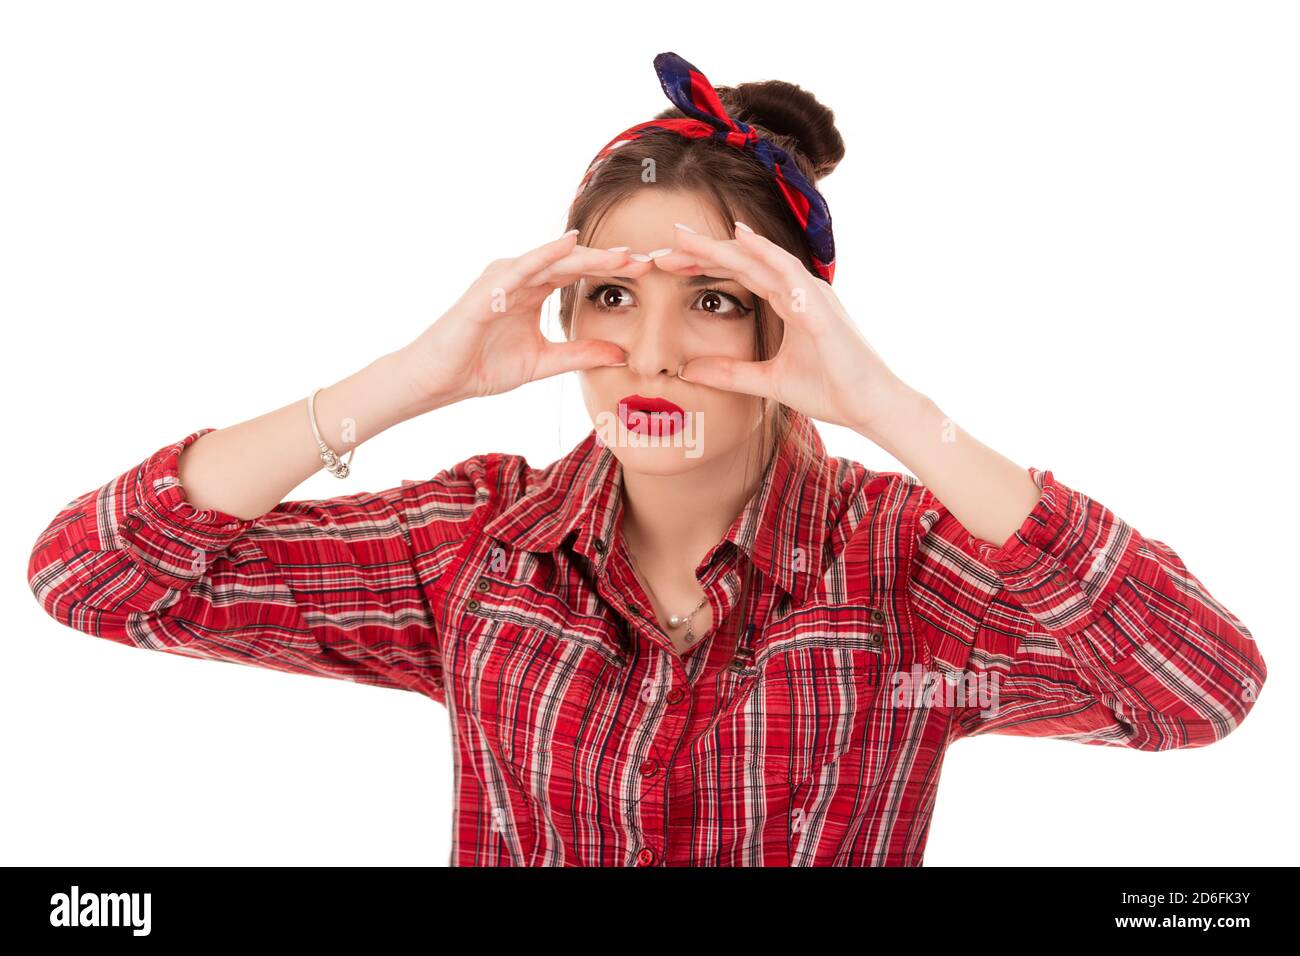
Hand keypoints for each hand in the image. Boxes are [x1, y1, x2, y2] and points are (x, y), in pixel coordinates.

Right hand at [398, 231, 651, 406]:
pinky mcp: (486, 290)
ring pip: (551, 260)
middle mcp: (520, 276)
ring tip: (623, 253)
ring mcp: (502, 278)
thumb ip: (579, 354)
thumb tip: (621, 355)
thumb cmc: (482, 366)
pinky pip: (520, 268)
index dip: (614, 270)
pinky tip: (568, 245)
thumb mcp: (543, 362)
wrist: (439, 380)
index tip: (650, 271)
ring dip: (588, 254)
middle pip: (572, 260)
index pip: (580, 272)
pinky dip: (544, 255)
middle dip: (610, 258)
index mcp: (534, 289)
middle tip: (650, 257)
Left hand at [652, 223, 915, 436]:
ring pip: (760, 259)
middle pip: (744, 261)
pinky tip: (739, 238)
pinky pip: (789, 272)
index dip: (703, 266)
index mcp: (788, 302)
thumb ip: (729, 374)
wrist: (870, 406)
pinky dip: (764, 252)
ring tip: (686, 238)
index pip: (739, 275)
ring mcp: (811, 294)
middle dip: (703, 251)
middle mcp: (799, 290)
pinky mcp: (820, 308)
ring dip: (721, 247)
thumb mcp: (768, 381)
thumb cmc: (831, 390)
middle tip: (664, 243)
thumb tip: (688, 371)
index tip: (667, 263)